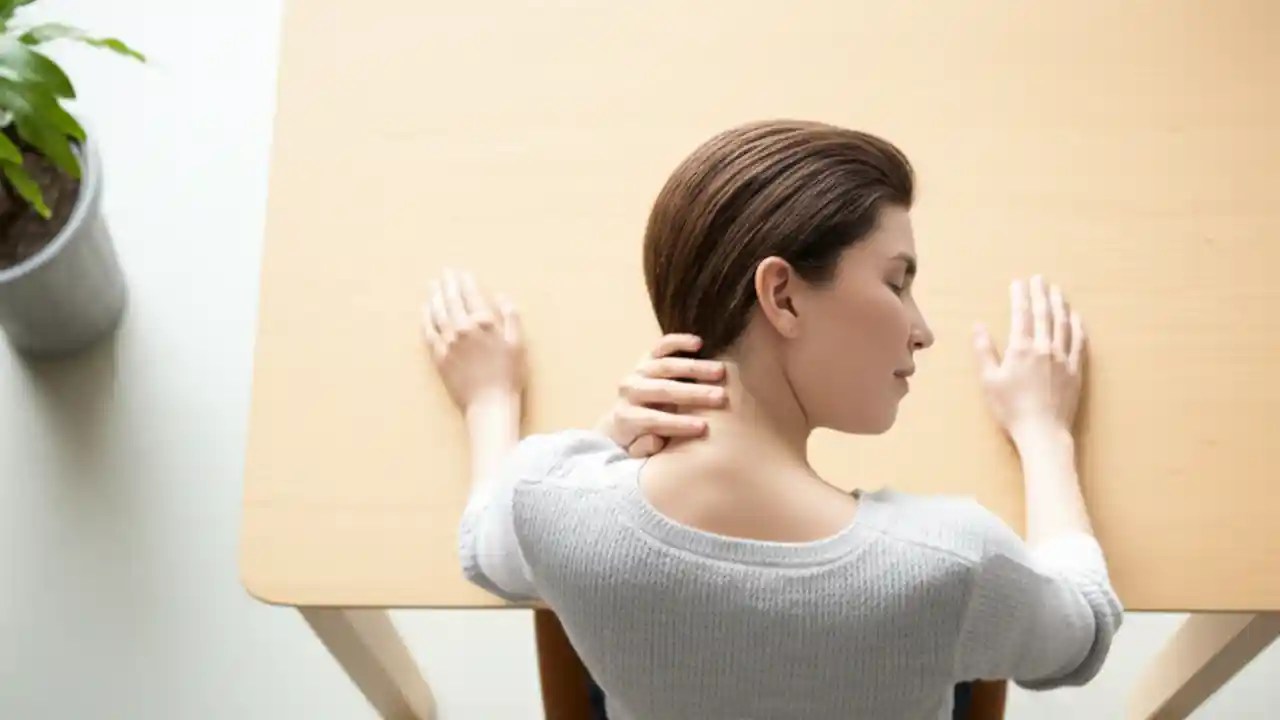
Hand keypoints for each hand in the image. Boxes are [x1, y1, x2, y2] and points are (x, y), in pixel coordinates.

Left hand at [422, 268, 525, 412]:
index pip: (471, 295)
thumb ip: (511, 317)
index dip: (466, 282)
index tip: (462, 273)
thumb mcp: (518, 344)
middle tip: (444, 273)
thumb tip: (501, 297)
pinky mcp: (438, 357)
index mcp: (484, 323)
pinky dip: (426, 318)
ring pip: (437, 313)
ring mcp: (447, 343)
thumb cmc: (509, 376)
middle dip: (448, 284)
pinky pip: (428, 332)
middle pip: (451, 300)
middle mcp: (462, 329)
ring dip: (434, 297)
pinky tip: (425, 310)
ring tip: (433, 286)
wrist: (489, 405)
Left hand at [597, 334, 727, 457]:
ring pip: (666, 366)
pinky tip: (698, 343)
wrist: (623, 419)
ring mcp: (638, 372)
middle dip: (693, 394)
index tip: (704, 427)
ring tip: (720, 372)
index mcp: (626, 417)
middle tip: (720, 397)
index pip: (653, 419)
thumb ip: (646, 448)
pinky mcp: (646, 358)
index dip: (678, 424)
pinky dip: (678, 342)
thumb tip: (655, 439)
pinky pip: (661, 346)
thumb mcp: (640, 452)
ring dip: (694, 368)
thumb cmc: (640, 439)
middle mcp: (630, 390)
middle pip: (662, 390)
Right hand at [972, 275, 1084, 443]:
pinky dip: (1077, 326)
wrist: (1043, 431)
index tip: (1018, 282)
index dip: (1019, 296)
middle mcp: (1044, 348)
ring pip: (1063, 324)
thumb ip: (984, 351)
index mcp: (1021, 349)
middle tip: (1040, 278)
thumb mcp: (989, 381)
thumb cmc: (1011, 409)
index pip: (1020, 314)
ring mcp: (1063, 358)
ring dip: (1060, 304)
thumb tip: (978, 326)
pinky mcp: (1075, 370)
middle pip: (1043, 314)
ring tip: (1057, 291)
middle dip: (1041, 293)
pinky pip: (1078, 342)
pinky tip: (1076, 318)